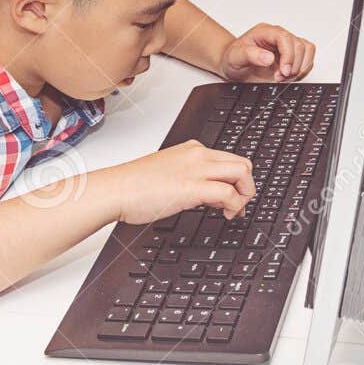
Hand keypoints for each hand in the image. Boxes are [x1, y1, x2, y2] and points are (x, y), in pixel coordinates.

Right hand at [103, 141, 256, 223]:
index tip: (234, 196)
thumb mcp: (169, 173)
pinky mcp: (192, 187)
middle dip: (247, 186)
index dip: (238, 180)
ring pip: (242, 173)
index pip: (230, 159)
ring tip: (234, 211)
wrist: (116, 189)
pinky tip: (226, 214)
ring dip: (245, 195)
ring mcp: (196, 169)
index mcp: (192, 150)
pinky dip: (235, 205)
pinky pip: (228, 193)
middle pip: (243, 163)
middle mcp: (198, 155)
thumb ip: (191, 179)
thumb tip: (208, 194)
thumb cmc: (135, 186)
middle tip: (238, 204)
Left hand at [220, 23, 315, 82]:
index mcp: (265, 32)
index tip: (283, 71)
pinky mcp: (292, 56)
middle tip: (279, 77)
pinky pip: (308, 59)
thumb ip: (249, 55)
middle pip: (299, 45)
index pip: (284, 38)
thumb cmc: (233, 59)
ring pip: (307, 50)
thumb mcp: (234, 57)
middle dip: (293, 65)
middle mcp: (278, 36)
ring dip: (300, 67)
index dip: (288, 55)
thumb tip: (268, 58)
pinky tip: (288, 77)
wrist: (234, 66)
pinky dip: (302, 70)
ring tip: (284, 77)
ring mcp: (287, 46)